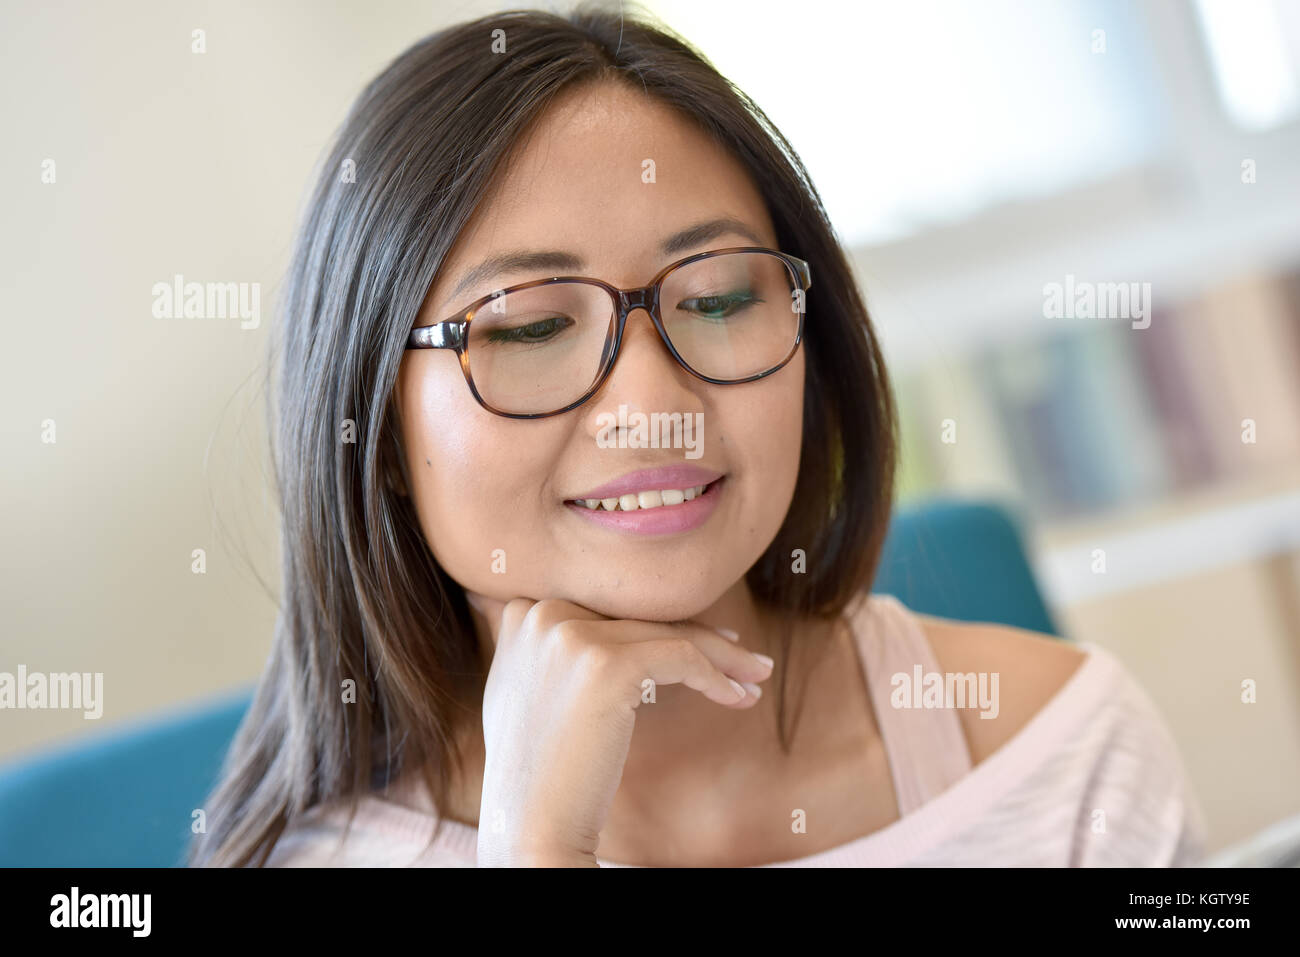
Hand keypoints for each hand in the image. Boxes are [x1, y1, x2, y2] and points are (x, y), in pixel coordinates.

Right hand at [465, 591, 773, 866]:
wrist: (529, 824)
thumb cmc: (541, 771)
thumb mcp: (537, 692)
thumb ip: (559, 652)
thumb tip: (615, 637)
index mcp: (523, 613)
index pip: (612, 610)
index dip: (660, 625)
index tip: (703, 642)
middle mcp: (541, 613)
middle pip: (641, 617)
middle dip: (699, 637)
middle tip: (745, 659)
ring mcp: (570, 635)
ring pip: (667, 633)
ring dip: (721, 657)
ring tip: (757, 675)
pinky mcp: (605, 662)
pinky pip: (681, 656)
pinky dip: (716, 676)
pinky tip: (737, 697)